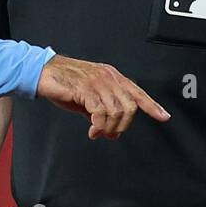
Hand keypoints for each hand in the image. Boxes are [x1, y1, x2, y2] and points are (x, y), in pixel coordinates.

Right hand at [36, 55, 169, 139]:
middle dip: (123, 125)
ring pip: (117, 111)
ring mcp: (97, 82)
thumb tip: (111, 132)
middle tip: (110, 134)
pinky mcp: (85, 89)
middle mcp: (108, 77)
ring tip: (97, 133)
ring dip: (109, 128)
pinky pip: (100, 113)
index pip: (137, 93)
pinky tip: (92, 131)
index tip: (164, 117)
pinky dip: (99, 126)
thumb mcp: (87, 96)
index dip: (152, 106)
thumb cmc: (64, 84)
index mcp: (112, 76)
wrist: (41, 72)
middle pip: (130, 106)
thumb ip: (101, 110)